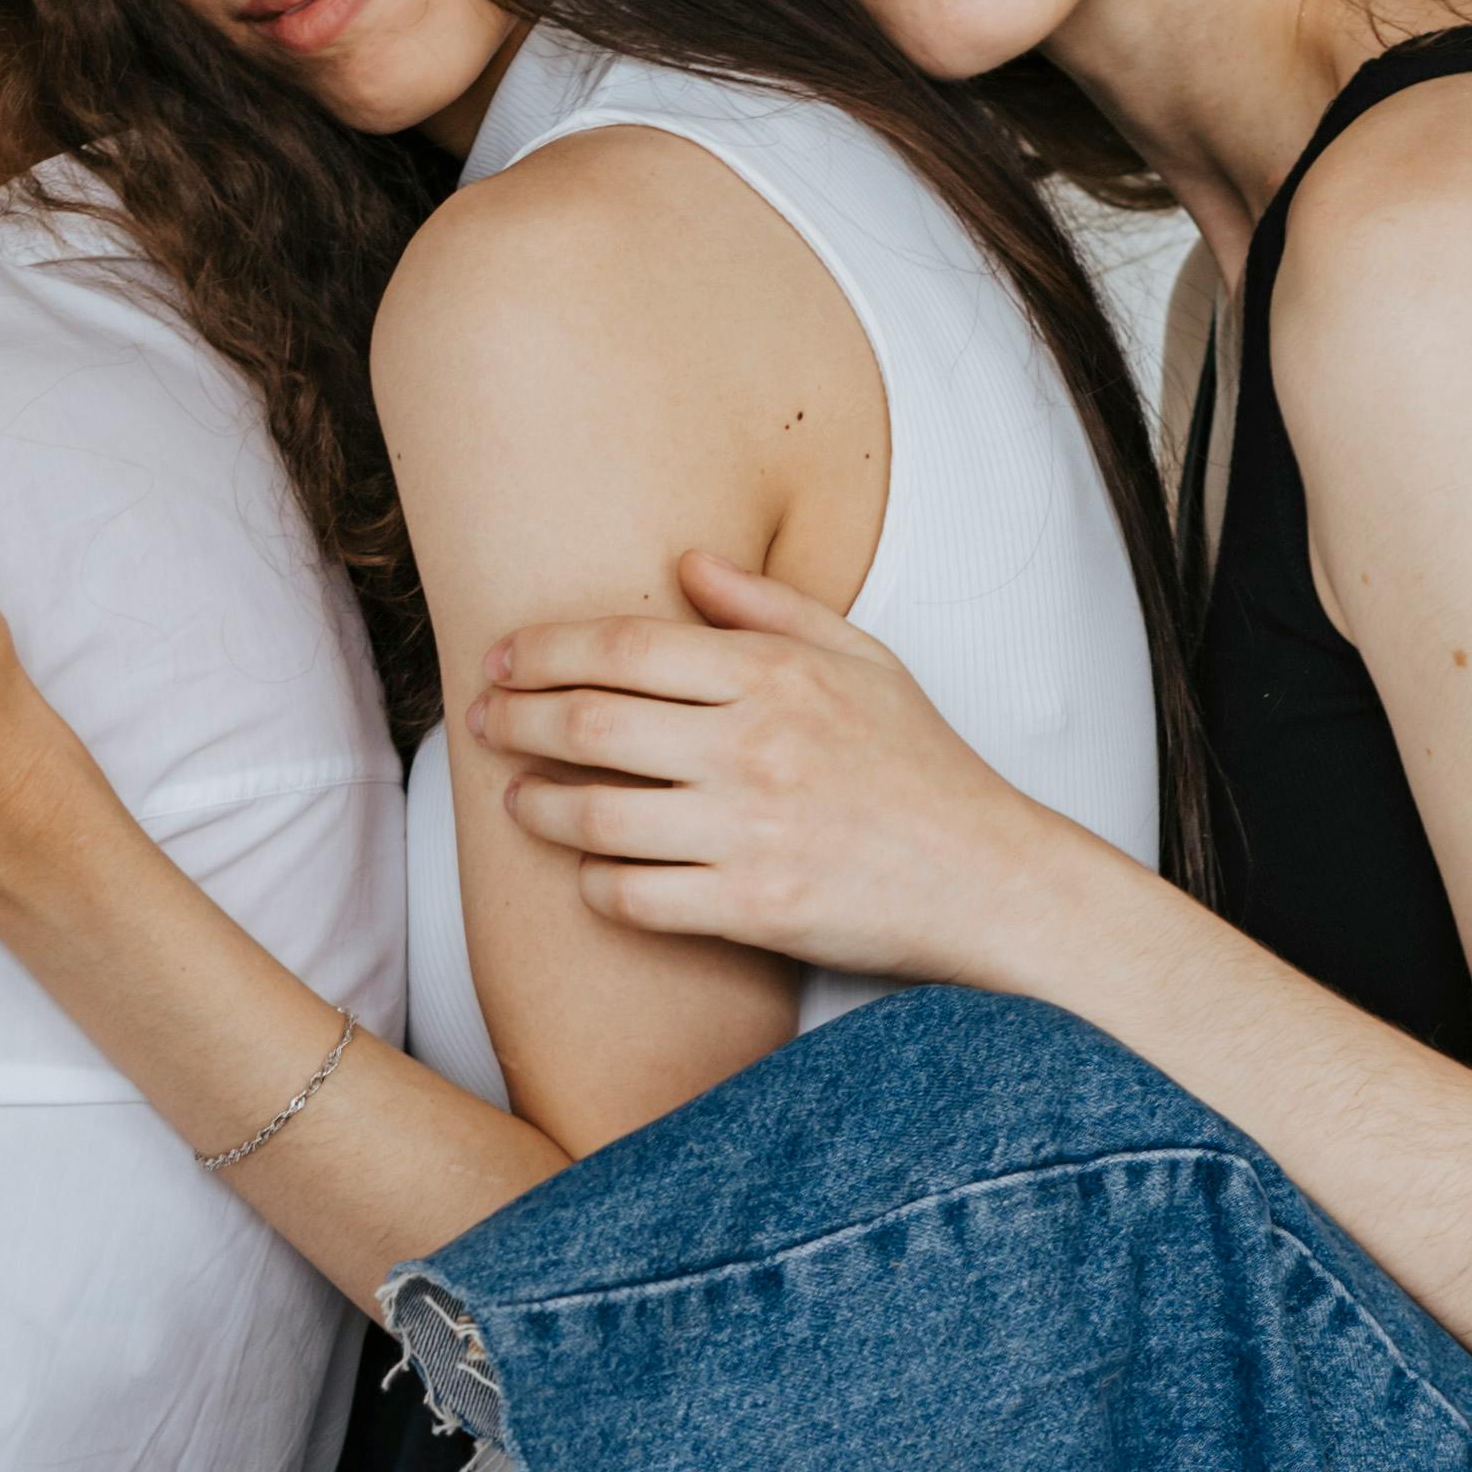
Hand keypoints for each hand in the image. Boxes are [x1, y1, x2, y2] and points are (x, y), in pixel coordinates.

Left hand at [475, 554, 1070, 985]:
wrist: (989, 878)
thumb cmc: (919, 765)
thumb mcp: (862, 659)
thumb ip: (768, 605)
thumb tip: (686, 561)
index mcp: (775, 674)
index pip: (621, 647)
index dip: (541, 650)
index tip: (500, 659)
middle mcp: (755, 746)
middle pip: (588, 723)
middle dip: (512, 719)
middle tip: (482, 721)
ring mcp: (751, 831)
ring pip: (594, 814)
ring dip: (535, 805)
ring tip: (517, 798)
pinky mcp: (753, 910)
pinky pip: (633, 896)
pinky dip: (593, 883)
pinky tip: (586, 870)